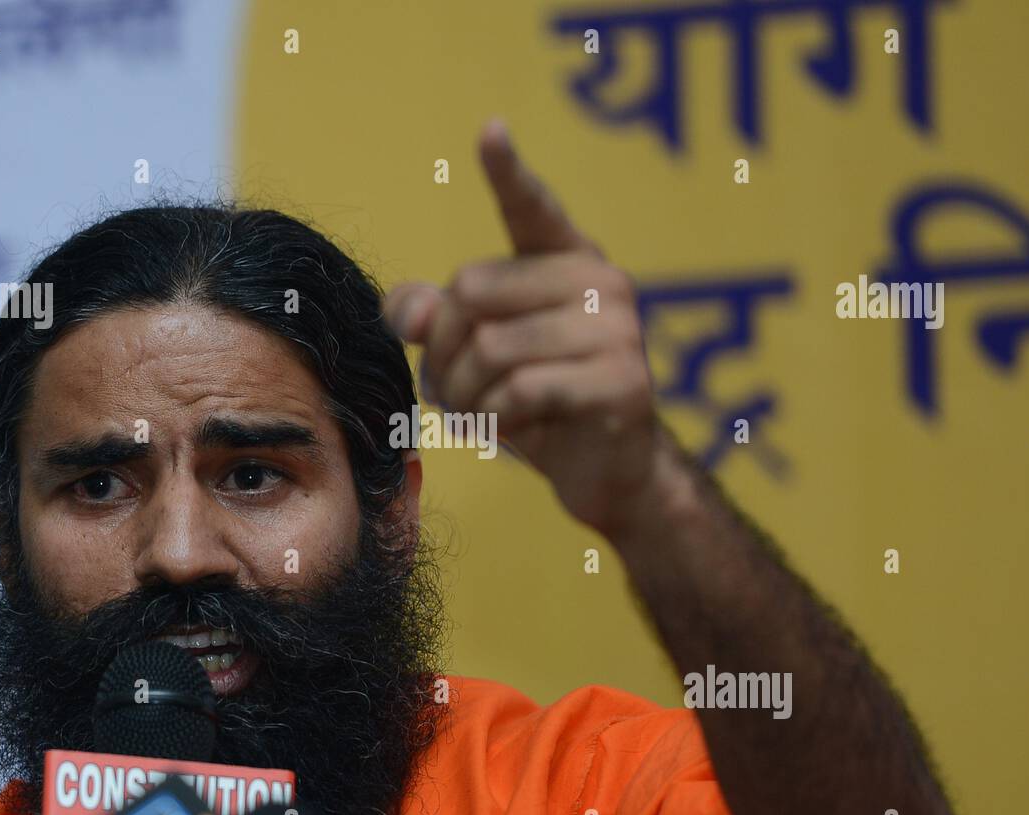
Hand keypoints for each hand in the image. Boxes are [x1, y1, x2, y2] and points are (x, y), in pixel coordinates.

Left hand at [384, 118, 658, 537]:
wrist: (607, 470)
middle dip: (443, 351)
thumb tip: (406, 314)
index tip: (489, 130)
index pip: (531, 209)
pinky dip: (498, 419)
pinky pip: (522, 389)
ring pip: (491, 348)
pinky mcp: (622, 380)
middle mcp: (598, 282)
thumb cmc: (537, 402)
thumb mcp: (477, 356)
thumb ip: (434, 319)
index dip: (507, 172)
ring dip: (465, 394)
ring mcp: (618, 329)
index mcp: (564, 261)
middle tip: (452, 388)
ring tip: (478, 413)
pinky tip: (516, 427)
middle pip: (470, 292)